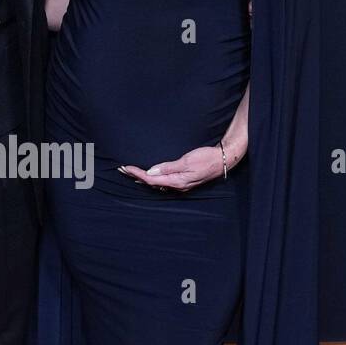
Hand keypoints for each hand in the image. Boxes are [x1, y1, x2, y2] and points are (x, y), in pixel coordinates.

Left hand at [120, 138, 247, 191]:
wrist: (223, 160)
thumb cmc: (207, 158)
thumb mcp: (187, 161)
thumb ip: (169, 167)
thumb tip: (151, 171)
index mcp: (177, 181)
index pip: (151, 179)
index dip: (137, 173)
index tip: (126, 168)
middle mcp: (177, 186)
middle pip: (151, 183)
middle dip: (136, 176)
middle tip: (122, 170)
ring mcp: (180, 184)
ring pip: (156, 183)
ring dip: (142, 177)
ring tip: (130, 173)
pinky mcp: (182, 181)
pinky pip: (162, 181)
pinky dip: (151, 178)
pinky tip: (148, 175)